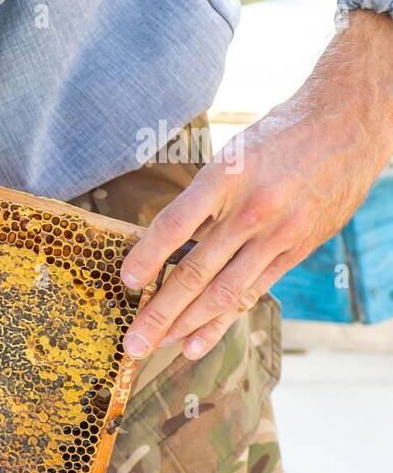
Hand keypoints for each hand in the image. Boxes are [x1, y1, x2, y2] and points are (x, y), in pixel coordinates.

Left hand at [121, 9, 392, 361]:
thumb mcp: (229, 156)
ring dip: (185, 325)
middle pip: (197, 271)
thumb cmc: (274, 140)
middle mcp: (252, 210)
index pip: (176, 223)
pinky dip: (222, 321)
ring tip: (154, 346)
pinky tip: (196, 343)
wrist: (346, 127)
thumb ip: (199, 202)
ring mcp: (278, 234)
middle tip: (132, 342)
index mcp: (225, 177)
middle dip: (160, 312)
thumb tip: (159, 247)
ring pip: (224, 291)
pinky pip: (253, 292)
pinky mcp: (297, 250)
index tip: (126, 282)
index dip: (149, 256)